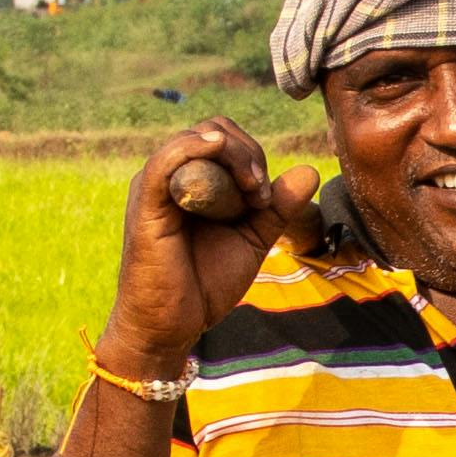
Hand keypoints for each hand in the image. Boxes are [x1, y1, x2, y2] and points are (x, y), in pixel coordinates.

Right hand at [103, 121, 279, 373]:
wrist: (172, 326)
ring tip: (251, 194)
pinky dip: (195, 148)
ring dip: (234, 156)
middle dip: (247, 154)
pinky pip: (166, 159)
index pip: (225, 138)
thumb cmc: (204, 284)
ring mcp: (155, 186)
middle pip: (213, 130)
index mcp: (192, 181)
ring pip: (195, 138)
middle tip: (260, 196)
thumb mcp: (251, 240)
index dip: (252, 155)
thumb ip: (277, 208)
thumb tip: (310, 170)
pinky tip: (217, 150)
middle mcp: (170, 176)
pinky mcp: (146, 202)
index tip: (266, 197)